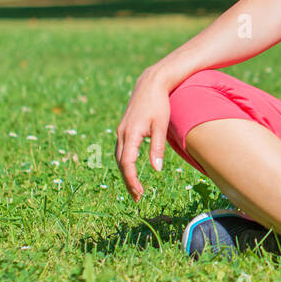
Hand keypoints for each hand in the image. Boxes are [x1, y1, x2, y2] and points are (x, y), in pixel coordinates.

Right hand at [114, 67, 170, 200]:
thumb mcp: (161, 126)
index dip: (132, 180)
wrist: (150, 84)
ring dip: (126, 173)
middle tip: (137, 197)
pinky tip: (132, 170)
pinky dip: (125, 162)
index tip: (139, 193)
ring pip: (119, 157)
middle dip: (128, 181)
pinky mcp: (123, 128)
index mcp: (131, 133)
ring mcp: (120, 130)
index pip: (127, 163)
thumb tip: (157, 169)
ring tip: (136, 188)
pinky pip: (121, 150)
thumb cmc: (159, 104)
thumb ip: (157, 147)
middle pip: (120, 163)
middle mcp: (122, 133)